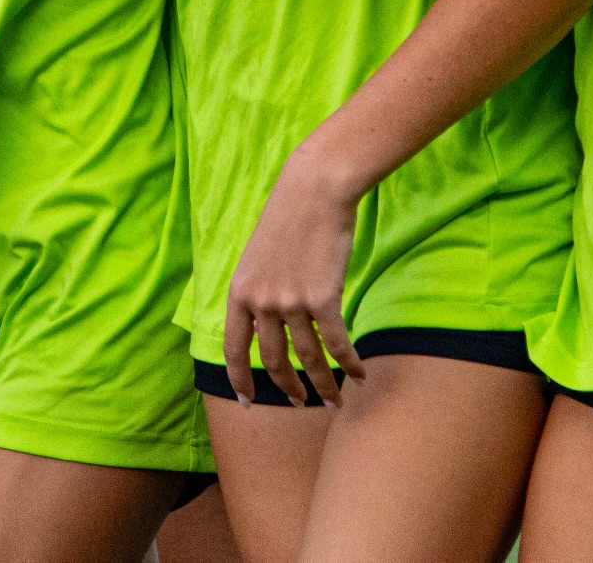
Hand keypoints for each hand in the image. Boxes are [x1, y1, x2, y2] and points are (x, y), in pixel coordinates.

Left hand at [223, 149, 365, 407]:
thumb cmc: (290, 217)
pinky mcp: (322, 298)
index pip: (233, 348)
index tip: (248, 403)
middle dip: (288, 388)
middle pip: (273, 360)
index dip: (240, 380)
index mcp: (240, 292)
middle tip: (300, 403)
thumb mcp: (259, 257)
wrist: (314, 190)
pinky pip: (336, 344)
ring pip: (308, 359)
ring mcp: (291, 301)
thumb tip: (270, 322)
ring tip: (335, 401)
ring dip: (323, 385)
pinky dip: (348, 364)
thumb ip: (260, 291)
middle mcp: (261, 302)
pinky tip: (359, 375)